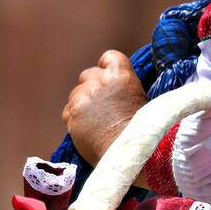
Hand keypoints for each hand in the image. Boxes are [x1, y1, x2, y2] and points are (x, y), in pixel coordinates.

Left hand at [62, 50, 148, 164]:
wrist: (128, 152)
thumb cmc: (141, 131)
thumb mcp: (142, 101)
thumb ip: (125, 89)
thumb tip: (117, 91)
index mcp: (121, 75)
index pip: (109, 57)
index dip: (107, 67)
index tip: (108, 78)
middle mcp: (100, 81)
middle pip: (88, 75)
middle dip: (92, 87)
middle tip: (101, 106)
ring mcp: (83, 96)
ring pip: (76, 95)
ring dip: (83, 105)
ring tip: (95, 123)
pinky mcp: (72, 113)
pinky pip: (68, 112)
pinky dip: (75, 120)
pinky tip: (87, 131)